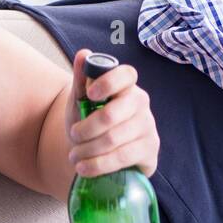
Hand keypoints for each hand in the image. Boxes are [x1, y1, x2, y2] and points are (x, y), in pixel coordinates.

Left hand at [64, 48, 159, 178]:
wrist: (97, 152)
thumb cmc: (89, 120)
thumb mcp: (80, 100)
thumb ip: (82, 78)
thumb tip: (83, 54)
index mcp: (126, 86)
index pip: (126, 74)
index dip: (108, 83)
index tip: (90, 95)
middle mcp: (141, 103)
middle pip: (113, 114)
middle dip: (86, 129)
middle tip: (73, 136)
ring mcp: (148, 127)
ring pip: (114, 139)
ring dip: (88, 150)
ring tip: (74, 156)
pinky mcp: (150, 151)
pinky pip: (122, 158)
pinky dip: (98, 164)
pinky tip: (84, 168)